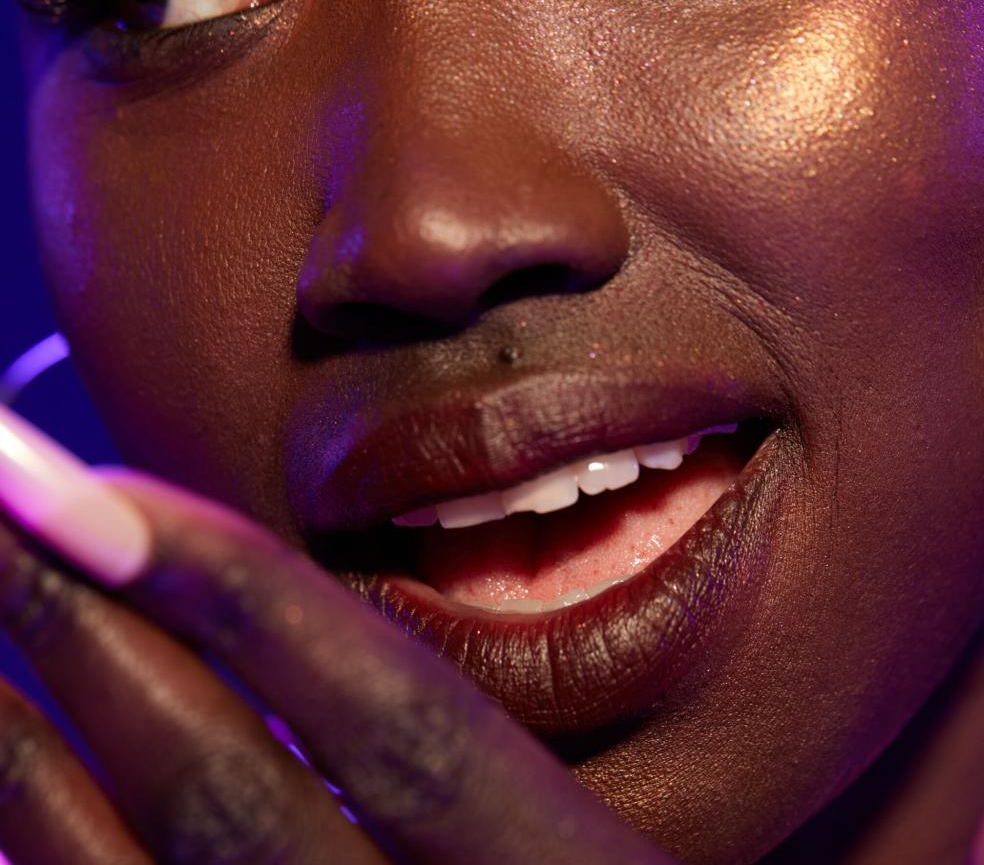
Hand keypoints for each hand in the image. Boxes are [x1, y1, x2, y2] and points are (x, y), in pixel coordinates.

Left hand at [0, 407, 676, 864]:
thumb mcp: (595, 858)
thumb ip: (496, 771)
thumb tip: (324, 621)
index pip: (400, 718)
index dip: (251, 588)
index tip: (103, 485)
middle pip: (228, 793)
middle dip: (91, 629)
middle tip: (1, 496)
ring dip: (22, 750)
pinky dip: (41, 860)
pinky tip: (2, 792)